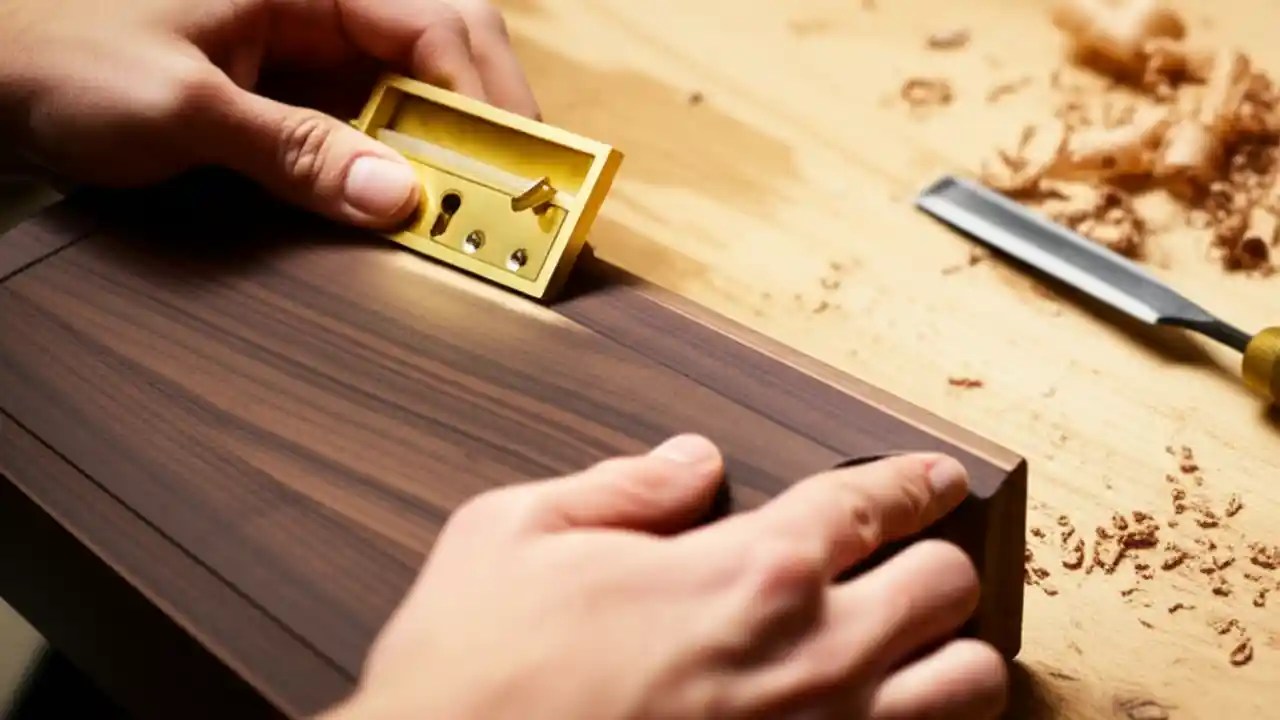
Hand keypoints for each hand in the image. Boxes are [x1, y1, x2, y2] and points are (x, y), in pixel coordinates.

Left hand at [0, 0, 537, 228]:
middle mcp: (320, 8)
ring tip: (477, 215)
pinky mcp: (290, 95)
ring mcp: (306, 53)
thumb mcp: (182, 107)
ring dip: (447, 156)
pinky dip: (395, 172)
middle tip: (516, 199)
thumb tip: (397, 197)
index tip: (524, 164)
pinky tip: (410, 210)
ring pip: (412, 97)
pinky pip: (368, 129)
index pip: (438, 21)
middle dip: (484, 126)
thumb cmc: (58, 55)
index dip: (491, 94)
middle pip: (442, 57)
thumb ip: (295, 151)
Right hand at [326, 435, 1007, 718]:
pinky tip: (890, 716)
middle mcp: (810, 656)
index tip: (934, 478)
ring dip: (955, 656)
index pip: (868, 501)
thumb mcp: (514, 536)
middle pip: (948, 586)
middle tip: (918, 560)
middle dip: (937, 562)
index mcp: (745, 573)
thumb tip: (686, 463)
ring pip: (971, 685)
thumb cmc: (475, 679)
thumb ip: (619, 488)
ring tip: (926, 647)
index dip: (912, 479)